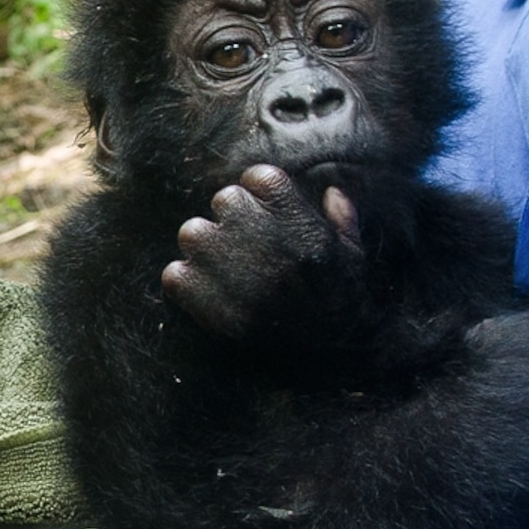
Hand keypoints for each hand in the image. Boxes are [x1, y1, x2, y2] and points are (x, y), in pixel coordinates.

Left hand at [162, 166, 359, 340]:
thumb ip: (341, 218)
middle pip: (224, 200)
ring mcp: (237, 273)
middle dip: (232, 217)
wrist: (338, 350)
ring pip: (192, 233)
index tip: (263, 207)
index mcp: (300, 222)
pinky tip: (206, 289)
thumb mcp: (353, 252)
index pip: (260, 177)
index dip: (260, 192)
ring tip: (222, 265)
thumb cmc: (345, 296)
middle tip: (242, 240)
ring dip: (204, 246)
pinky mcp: (216, 307)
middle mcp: (266, 240)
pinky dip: (185, 281)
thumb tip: (332, 192)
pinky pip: (174, 275)